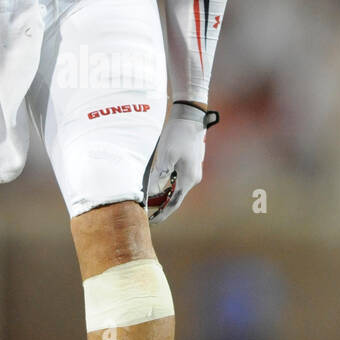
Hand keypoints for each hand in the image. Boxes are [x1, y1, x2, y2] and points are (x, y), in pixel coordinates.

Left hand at [146, 101, 217, 222]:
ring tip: (149, 201)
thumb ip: (159, 175)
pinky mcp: (189, 165)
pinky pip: (177, 180)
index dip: (163, 214)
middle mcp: (193, 178)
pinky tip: (157, 185)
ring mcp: (192, 171)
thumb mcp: (166, 155)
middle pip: (175, 197)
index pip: (174, 203)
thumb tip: (152, 192)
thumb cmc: (178, 134)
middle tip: (146, 213)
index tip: (152, 222)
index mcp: (188, 179)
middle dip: (161, 206)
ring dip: (163, 195)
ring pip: (175, 189)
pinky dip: (166, 185)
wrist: (190, 118)